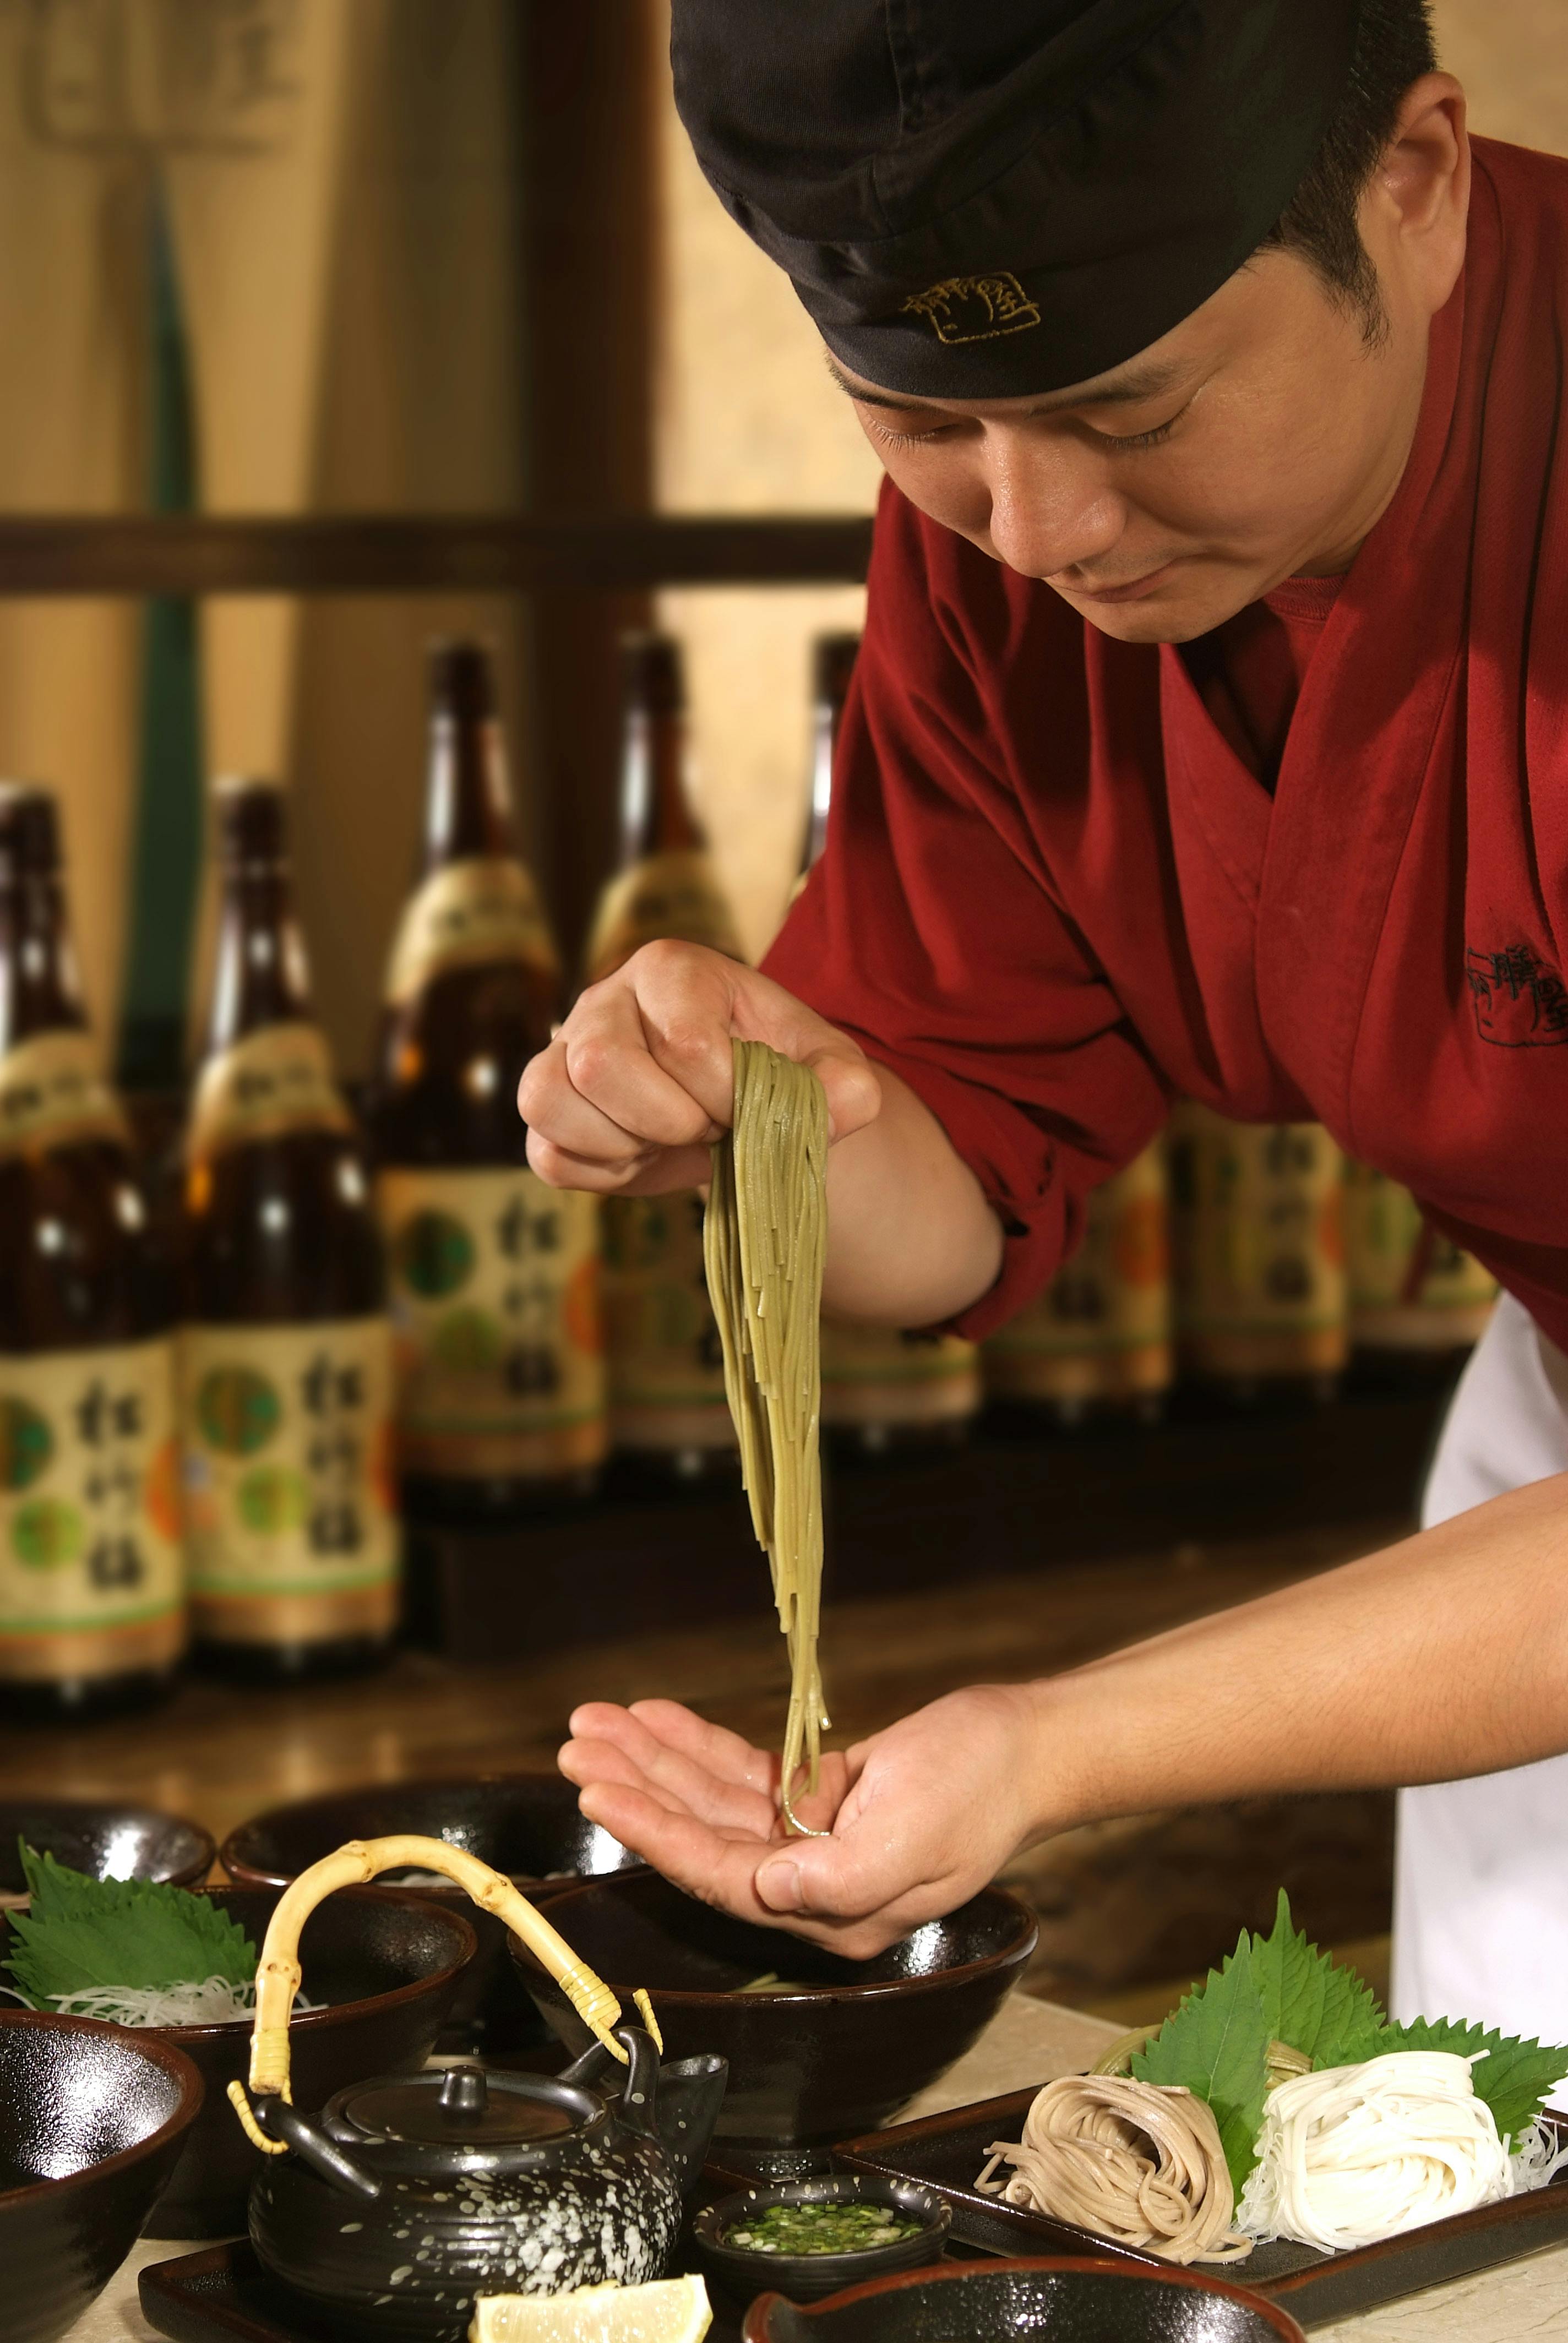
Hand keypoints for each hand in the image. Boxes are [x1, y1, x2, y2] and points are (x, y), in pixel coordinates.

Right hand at [519, 942, 880, 1194]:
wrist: (736, 1100)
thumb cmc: (774, 1069)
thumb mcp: (825, 1070)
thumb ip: (846, 1084)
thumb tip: (843, 1103)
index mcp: (674, 971)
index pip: (686, 1044)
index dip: (725, 1097)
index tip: (745, 1105)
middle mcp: (606, 998)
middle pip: (601, 1063)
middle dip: (670, 1120)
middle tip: (706, 1126)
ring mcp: (565, 1049)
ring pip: (550, 1098)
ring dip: (623, 1143)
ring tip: (667, 1139)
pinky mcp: (548, 1105)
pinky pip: (546, 1152)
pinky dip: (597, 1172)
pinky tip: (637, 1157)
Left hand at [558, 1686, 1049, 1958]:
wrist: (1027, 1746)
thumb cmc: (980, 1787)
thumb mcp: (915, 1834)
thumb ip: (842, 1876)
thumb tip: (769, 1885)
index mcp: (831, 1910)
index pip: (720, 1875)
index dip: (655, 1832)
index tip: (601, 1788)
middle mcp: (809, 1885)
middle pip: (701, 1837)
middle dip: (637, 1789)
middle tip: (577, 1743)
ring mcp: (810, 1842)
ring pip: (711, 1802)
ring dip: (653, 1761)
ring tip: (597, 1721)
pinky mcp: (816, 1799)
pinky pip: (741, 1776)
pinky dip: (698, 1746)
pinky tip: (657, 1717)